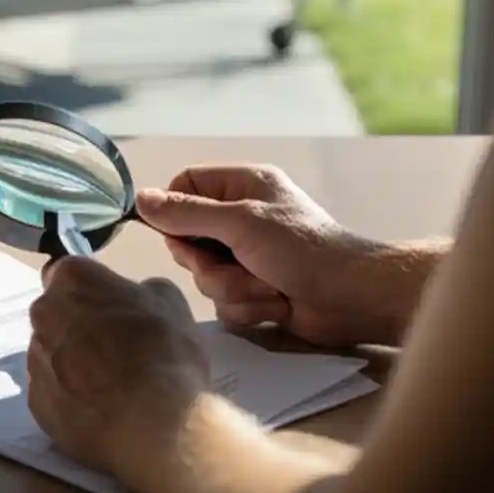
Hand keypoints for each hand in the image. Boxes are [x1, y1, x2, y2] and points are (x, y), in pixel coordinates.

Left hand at [27, 257, 208, 480]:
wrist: (151, 422)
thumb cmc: (164, 352)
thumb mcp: (171, 303)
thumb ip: (142, 291)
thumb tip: (134, 298)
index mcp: (72, 279)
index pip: (71, 273)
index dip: (94, 290)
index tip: (114, 308)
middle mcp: (43, 314)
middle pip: (56, 314)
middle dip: (79, 325)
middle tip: (116, 348)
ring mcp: (35, 360)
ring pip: (52, 354)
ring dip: (73, 363)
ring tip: (111, 386)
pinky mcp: (35, 403)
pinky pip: (52, 391)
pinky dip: (69, 397)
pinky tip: (99, 410)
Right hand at [135, 165, 424, 346]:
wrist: (353, 298)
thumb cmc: (303, 249)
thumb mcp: (241, 223)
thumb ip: (188, 213)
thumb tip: (140, 199)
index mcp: (242, 186)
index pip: (184, 187)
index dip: (174, 213)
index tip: (178, 234)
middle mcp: (242, 217)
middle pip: (188, 239)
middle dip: (210, 263)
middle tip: (235, 263)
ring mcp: (247, 256)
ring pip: (205, 276)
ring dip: (233, 288)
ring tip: (267, 287)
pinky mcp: (255, 289)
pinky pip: (224, 302)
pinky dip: (248, 306)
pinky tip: (276, 304)